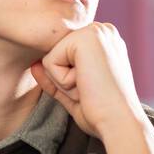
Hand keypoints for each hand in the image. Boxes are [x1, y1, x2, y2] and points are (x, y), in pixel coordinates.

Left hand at [30, 22, 145, 139]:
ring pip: (49, 58)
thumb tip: (34, 65)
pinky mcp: (85, 38)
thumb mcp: (73, 93)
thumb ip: (54, 78)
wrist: (119, 123)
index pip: (62, 57)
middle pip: (54, 55)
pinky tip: (86, 84)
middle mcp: (102, 30)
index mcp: (103, 42)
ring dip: (63, 82)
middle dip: (64, 81)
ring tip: (90, 87)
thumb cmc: (102, 113)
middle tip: (91, 90)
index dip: (68, 81)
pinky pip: (48, 62)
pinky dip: (62, 81)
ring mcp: (95, 31)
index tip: (93, 90)